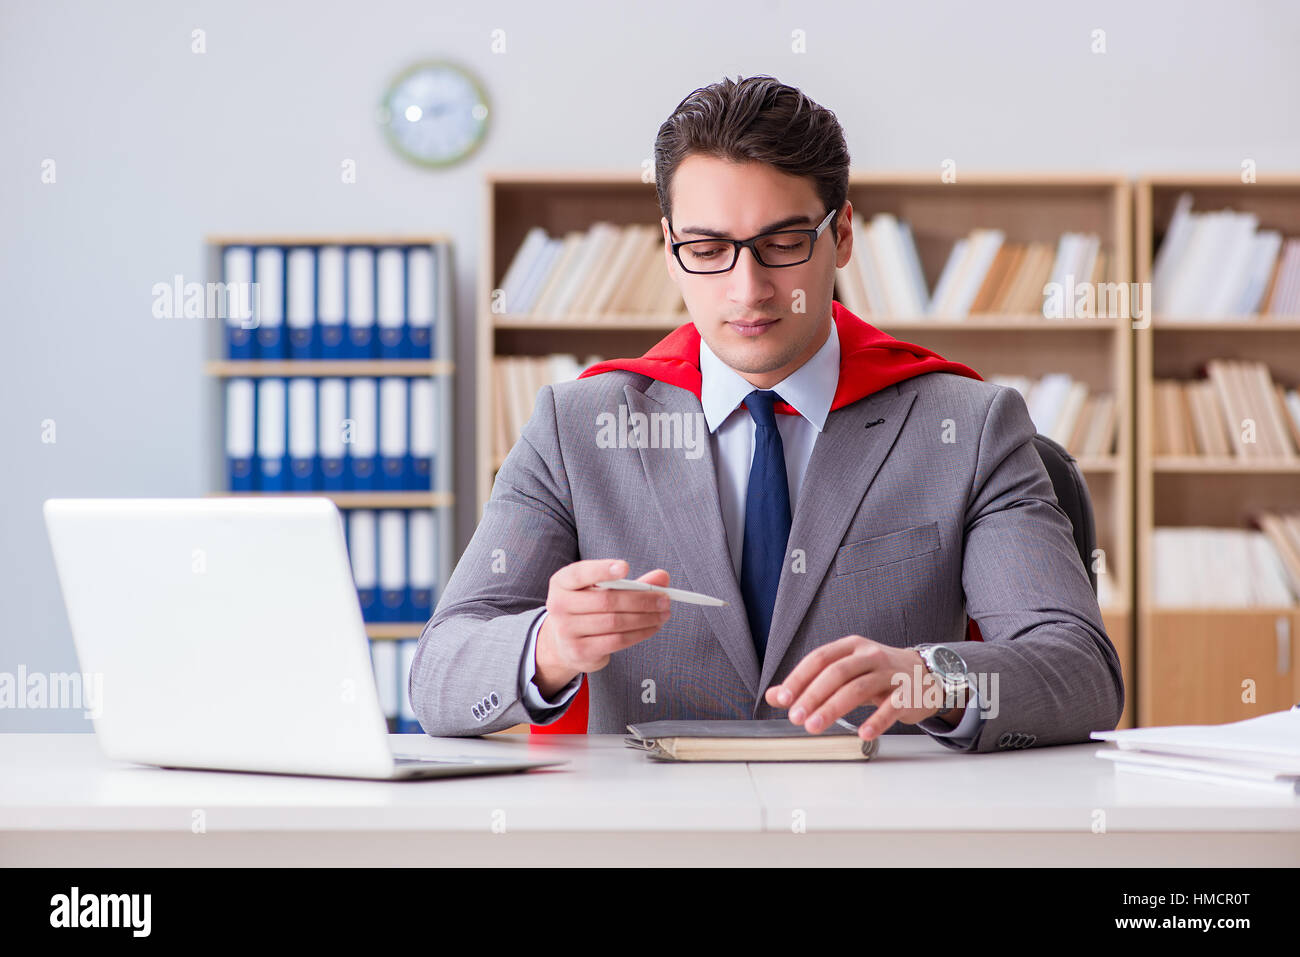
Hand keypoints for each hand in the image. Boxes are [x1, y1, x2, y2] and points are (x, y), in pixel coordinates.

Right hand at [534, 560, 671, 696]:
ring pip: (615, 622)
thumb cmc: (587, 608)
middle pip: (606, 600)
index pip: (581, 573)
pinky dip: (640, 633)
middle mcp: (559, 605)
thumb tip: (662, 577)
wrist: (564, 642)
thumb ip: (630, 582)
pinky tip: (652, 627)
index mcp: (562, 582)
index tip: (625, 567)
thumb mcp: (601, 590)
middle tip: (664, 598)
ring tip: (663, 613)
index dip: (603, 570)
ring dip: (645, 617)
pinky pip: (617, 640)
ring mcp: (567, 630)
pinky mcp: (580, 651)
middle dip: (641, 599)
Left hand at [763, 635, 951, 740]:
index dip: (799, 678)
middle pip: (837, 673)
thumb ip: (811, 683)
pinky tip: (862, 734)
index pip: (819, 658)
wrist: (926, 675)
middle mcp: (870, 655)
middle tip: (795, 717)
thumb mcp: (845, 671)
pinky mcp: (908, 694)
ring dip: (833, 709)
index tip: (782, 698)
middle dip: (812, 696)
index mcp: (851, 647)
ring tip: (814, 726)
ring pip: (858, 688)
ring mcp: (890, 673)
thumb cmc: (878, 673)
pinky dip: (876, 721)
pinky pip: (891, 707)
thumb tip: (775, 696)